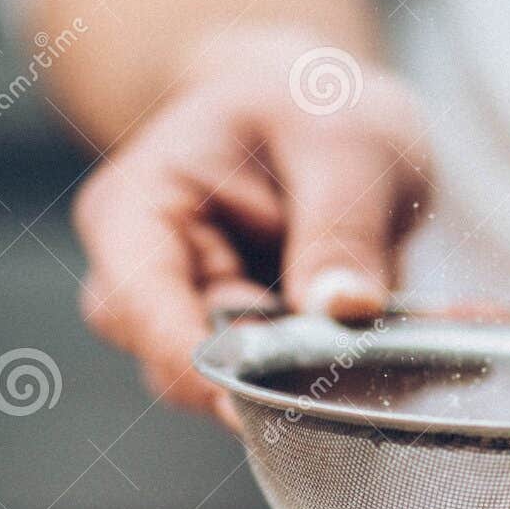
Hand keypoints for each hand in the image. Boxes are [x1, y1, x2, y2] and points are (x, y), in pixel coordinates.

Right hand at [72, 26, 431, 425]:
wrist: (326, 115)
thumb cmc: (316, 108)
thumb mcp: (347, 146)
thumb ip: (342, 230)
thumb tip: (341, 310)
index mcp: (136, 208)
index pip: (138, 303)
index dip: (194, 361)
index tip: (261, 400)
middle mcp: (142, 273)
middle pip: (174, 363)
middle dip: (264, 368)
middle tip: (346, 340)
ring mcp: (188, 317)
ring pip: (227, 388)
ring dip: (302, 373)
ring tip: (366, 320)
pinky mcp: (239, 347)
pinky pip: (273, 385)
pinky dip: (327, 372)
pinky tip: (373, 335)